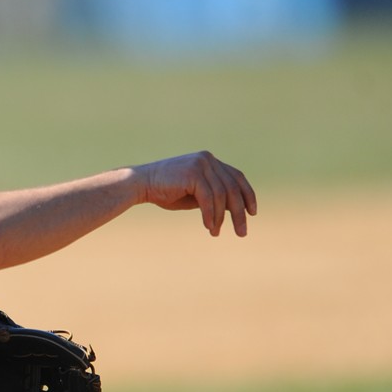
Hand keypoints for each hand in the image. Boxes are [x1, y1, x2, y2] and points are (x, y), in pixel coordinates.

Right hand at [133, 152, 256, 236]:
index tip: (252, 213)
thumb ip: (213, 197)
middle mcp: (208, 159)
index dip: (248, 195)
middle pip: (233, 187)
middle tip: (242, 232)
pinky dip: (211, 215)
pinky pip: (209, 198)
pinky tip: (209, 227)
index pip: (236, 177)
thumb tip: (234, 210)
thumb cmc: (164, 191)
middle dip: (239, 212)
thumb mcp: (194, 195)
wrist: (138, 184)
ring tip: (217, 232)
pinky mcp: (193, 173)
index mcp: (209, 161)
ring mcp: (201, 164)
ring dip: (221, 217)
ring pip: (222, 195)